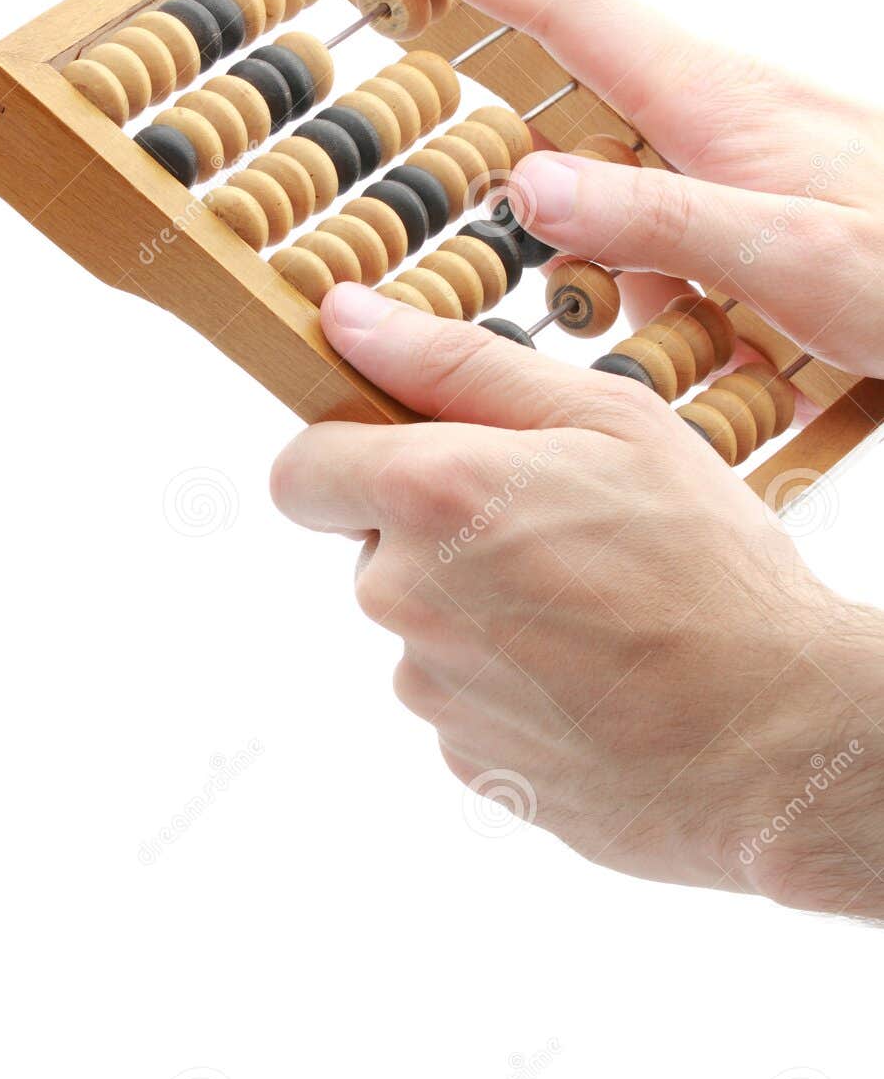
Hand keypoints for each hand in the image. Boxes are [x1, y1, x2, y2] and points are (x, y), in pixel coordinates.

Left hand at [271, 291, 883, 916]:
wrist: (778, 736)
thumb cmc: (707, 561)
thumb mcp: (605, 418)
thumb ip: (454, 363)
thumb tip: (342, 317)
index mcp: (431, 496)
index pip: (301, 469)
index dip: (350, 452)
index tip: (417, 453)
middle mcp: (405, 599)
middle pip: (373, 548)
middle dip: (440, 531)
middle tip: (558, 529)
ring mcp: (433, 692)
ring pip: (424, 625)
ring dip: (481, 609)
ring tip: (593, 609)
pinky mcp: (467, 761)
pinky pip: (463, 696)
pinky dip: (511, 682)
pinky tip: (592, 674)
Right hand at [339, 0, 883, 376]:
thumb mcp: (794, 257)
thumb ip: (660, 219)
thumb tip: (525, 183)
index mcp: (711, 99)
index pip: (560, 2)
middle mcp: (712, 114)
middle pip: (566, 80)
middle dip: (497, 102)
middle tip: (436, 146)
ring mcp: (729, 163)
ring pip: (610, 187)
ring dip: (601, 258)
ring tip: (680, 334)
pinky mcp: (747, 212)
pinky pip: (664, 241)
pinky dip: (659, 295)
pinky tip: (718, 354)